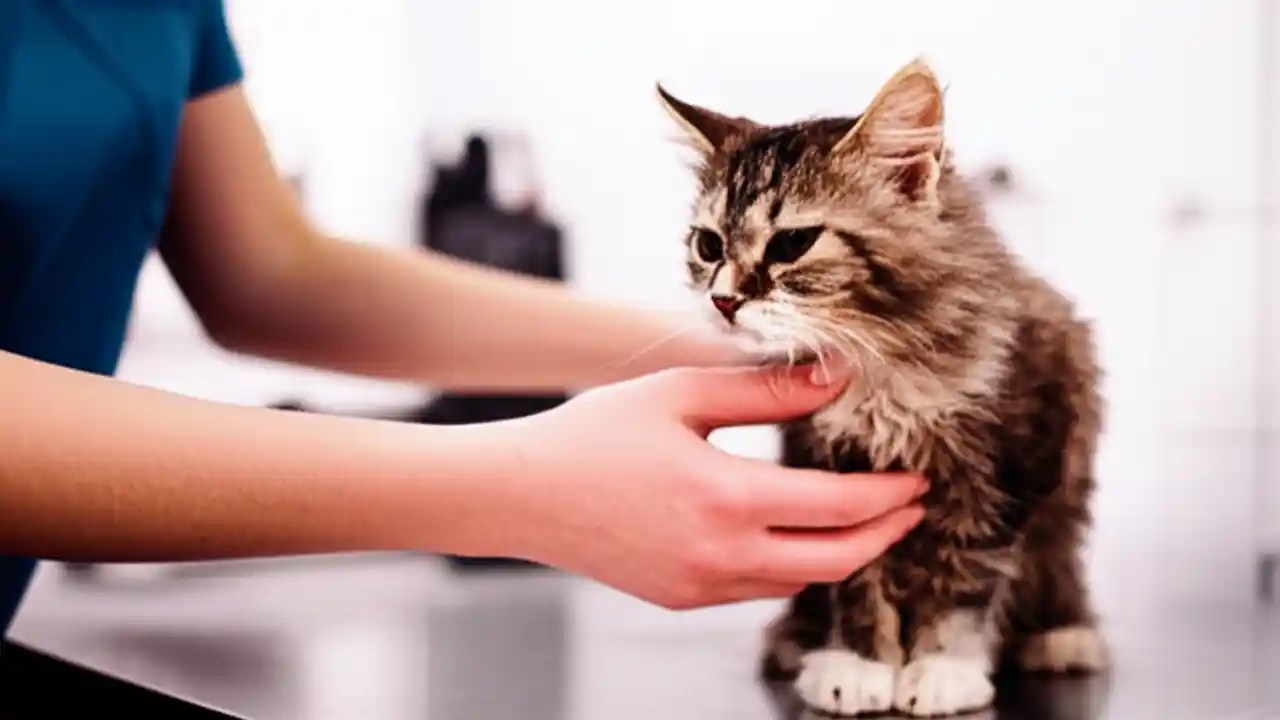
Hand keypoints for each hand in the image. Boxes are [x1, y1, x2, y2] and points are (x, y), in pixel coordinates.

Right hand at [497, 365, 925, 609]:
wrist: (524, 494)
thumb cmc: (596, 433)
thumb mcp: (681, 395)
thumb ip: (766, 390)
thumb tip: (838, 377)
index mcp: (726, 499)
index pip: (840, 508)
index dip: (888, 495)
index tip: (916, 476)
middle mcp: (720, 556)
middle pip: (836, 559)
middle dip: (885, 533)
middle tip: (911, 506)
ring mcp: (701, 586)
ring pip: (799, 579)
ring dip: (842, 552)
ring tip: (865, 519)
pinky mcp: (683, 598)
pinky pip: (758, 587)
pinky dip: (794, 563)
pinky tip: (797, 534)